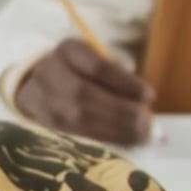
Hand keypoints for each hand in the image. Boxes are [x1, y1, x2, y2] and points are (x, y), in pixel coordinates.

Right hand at [12, 38, 152, 144]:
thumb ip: (118, 75)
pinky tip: (121, 140)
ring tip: (139, 135)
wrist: (41, 82)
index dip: (124, 83)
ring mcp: (41, 98)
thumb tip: (144, 101)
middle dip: (119, 111)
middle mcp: (49, 71)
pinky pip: (73, 133)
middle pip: (84, 93)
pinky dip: (102, 139)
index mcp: (68, 50)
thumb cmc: (83, 70)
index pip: (97, 66)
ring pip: (77, 117)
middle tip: (145, 121)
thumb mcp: (98, 59)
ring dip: (113, 129)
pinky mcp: (44, 121)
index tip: (149, 96)